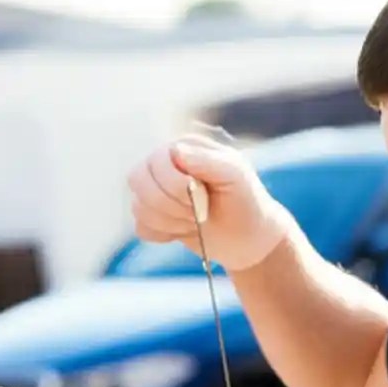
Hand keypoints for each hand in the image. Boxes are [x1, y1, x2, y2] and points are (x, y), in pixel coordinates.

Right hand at [126, 134, 294, 271]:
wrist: (250, 239)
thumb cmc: (247, 202)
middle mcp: (164, 164)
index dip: (174, 185)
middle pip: (138, 180)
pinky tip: (184, 231)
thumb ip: (207, 160)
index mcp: (184, 147)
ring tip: (195, 222)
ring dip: (169, 222)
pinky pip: (140, 227)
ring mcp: (156, 191)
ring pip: (138, 206)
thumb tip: (174, 150)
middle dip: (169, 205)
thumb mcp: (236, 176)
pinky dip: (162, 234)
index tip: (201, 198)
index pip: (156, 160)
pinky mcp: (154, 216)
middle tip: (198, 213)